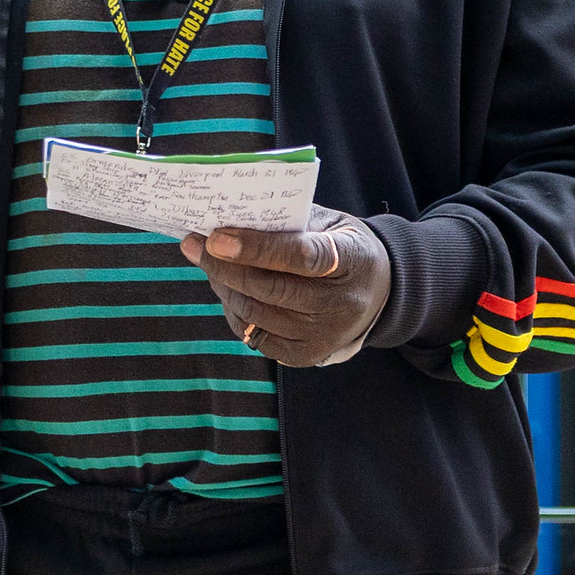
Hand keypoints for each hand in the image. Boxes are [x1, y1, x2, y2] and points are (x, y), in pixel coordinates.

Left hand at [180, 205, 391, 366]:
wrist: (378, 292)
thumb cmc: (343, 246)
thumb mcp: (328, 223)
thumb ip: (287, 221)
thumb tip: (228, 219)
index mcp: (351, 259)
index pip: (301, 256)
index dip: (256, 248)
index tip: (216, 237)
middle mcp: (340, 304)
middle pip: (271, 289)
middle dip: (223, 266)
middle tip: (195, 245)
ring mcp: (323, 334)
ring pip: (257, 313)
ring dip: (223, 286)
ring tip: (208, 263)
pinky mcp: (307, 355)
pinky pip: (256, 336)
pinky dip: (234, 311)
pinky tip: (227, 289)